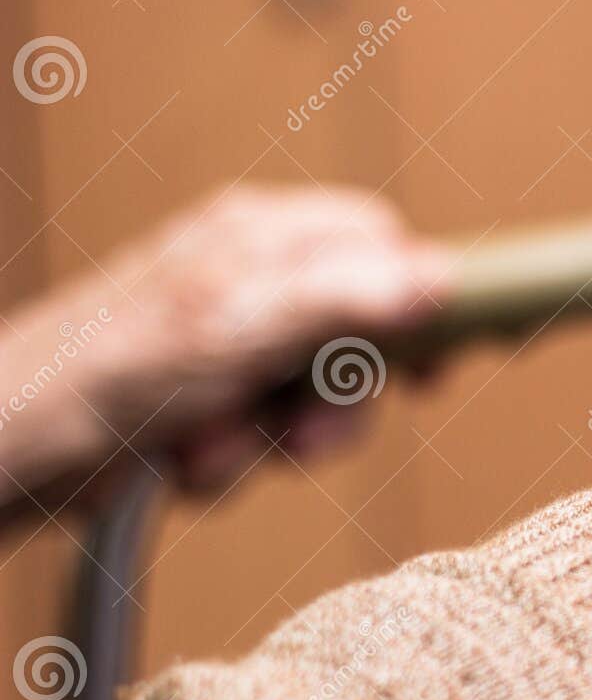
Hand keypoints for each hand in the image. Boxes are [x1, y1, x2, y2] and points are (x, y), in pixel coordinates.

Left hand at [0, 185, 449, 516]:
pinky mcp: (213, 402)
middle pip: (363, 337)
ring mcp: (235, 345)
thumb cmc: (101, 372)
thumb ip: (345, 300)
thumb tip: (440, 280)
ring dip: (277, 443)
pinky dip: (238, 463)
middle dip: (335, 402)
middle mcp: (255, 283)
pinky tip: (189, 457)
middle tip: (303, 429)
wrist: (11, 454)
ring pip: (319, 400)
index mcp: (266, 237)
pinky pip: (270, 441)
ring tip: (217, 443)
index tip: (434, 366)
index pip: (385, 246)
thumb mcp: (242, 326)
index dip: (417, 305)